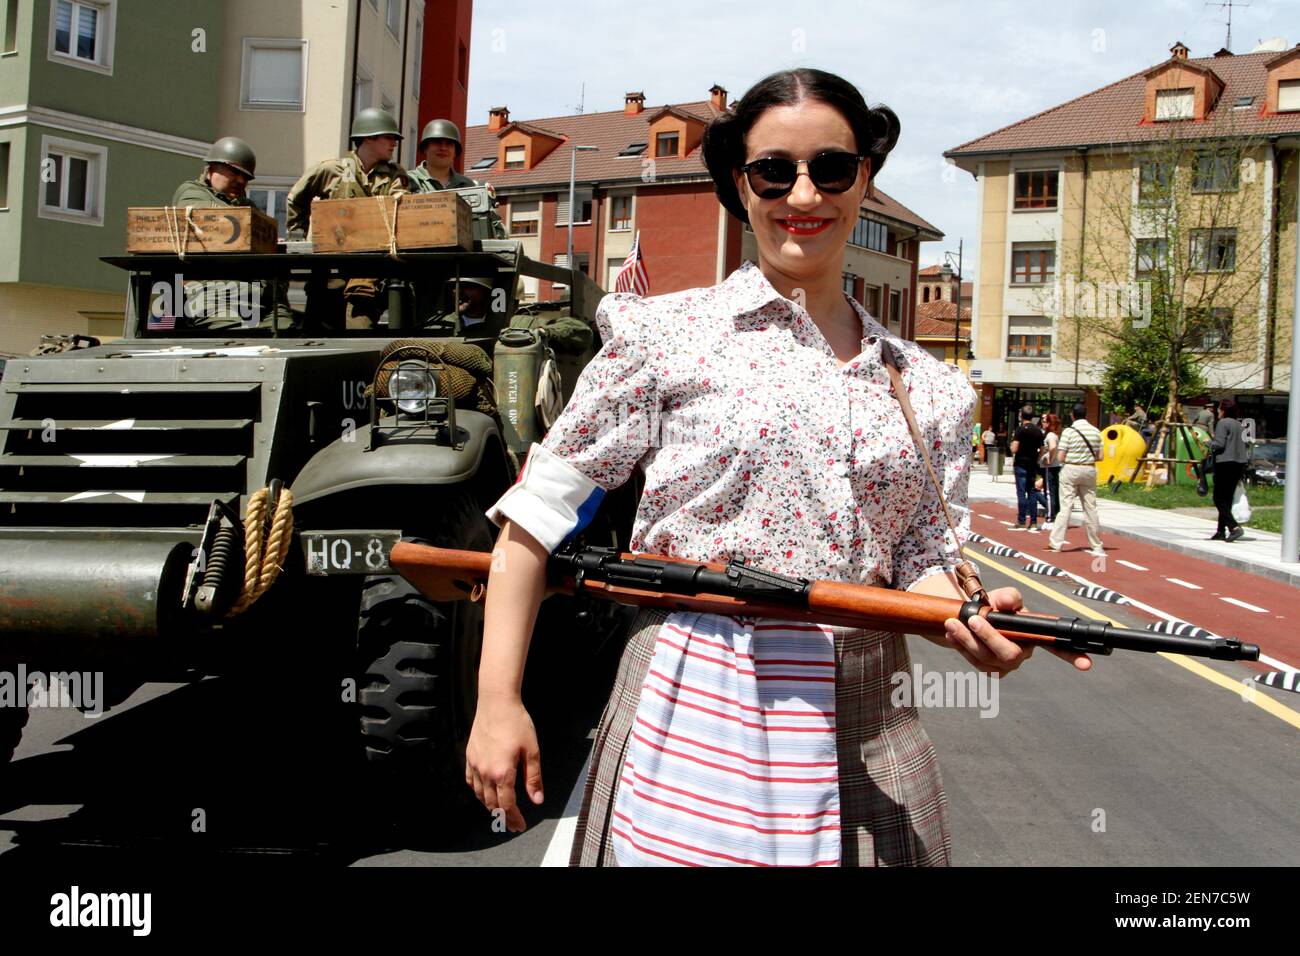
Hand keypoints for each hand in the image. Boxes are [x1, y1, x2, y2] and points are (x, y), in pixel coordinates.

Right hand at [464, 693, 543, 832]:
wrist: (496, 703)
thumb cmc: (516, 723)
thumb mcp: (532, 751)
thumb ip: (533, 778)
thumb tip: (537, 800)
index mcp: (502, 773)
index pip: (507, 805)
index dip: (514, 819)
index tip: (519, 826)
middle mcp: (485, 772)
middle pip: (492, 803)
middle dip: (502, 816)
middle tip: (511, 823)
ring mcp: (475, 765)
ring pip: (479, 795)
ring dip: (489, 806)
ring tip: (499, 810)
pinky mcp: (469, 757)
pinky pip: (470, 781)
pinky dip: (477, 792)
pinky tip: (483, 792)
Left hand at [942, 587, 1091, 673]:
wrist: (970, 619)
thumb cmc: (994, 608)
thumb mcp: (1001, 597)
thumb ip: (1005, 596)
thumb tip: (1000, 605)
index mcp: (1033, 635)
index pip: (1056, 647)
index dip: (1071, 655)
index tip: (1087, 664)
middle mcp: (1024, 653)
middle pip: (1010, 654)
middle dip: (989, 637)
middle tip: (972, 619)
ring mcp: (1006, 665)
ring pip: (986, 659)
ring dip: (967, 640)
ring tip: (952, 622)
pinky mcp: (989, 670)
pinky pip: (974, 663)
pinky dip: (961, 646)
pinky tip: (952, 633)